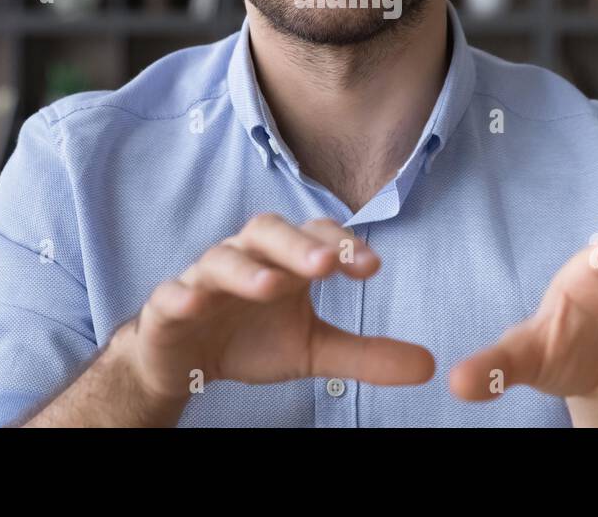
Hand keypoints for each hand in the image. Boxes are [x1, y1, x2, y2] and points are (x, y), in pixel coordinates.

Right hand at [115, 212, 434, 401]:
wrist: (183, 360)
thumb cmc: (252, 339)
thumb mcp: (313, 350)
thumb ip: (365, 355)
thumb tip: (429, 365)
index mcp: (284, 261)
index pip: (316, 236)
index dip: (341, 245)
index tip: (372, 267)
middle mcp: (246, 258)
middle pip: (268, 231)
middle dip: (297, 244)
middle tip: (326, 264)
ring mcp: (203, 280)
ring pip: (221, 259)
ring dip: (246, 269)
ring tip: (271, 286)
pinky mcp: (168, 307)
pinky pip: (170, 293)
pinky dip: (181, 295)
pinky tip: (194, 303)